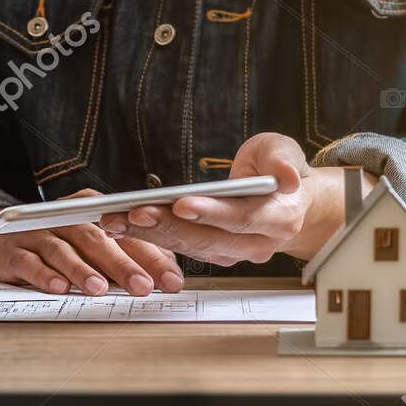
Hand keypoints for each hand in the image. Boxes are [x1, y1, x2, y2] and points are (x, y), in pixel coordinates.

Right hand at [0, 190, 184, 295]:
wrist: (3, 240)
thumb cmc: (60, 243)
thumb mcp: (96, 245)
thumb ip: (132, 254)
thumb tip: (171, 274)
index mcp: (91, 210)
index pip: (127, 232)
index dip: (151, 256)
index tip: (171, 280)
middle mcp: (64, 218)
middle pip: (96, 238)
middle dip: (121, 264)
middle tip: (142, 287)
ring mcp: (37, 233)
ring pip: (62, 249)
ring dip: (81, 269)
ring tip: (98, 288)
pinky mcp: (13, 252)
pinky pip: (29, 262)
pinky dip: (44, 275)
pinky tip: (59, 288)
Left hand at [100, 133, 371, 264]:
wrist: (288, 201)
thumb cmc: (278, 169)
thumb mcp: (283, 151)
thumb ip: (282, 160)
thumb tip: (285, 175)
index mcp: (280, 217)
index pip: (243, 217)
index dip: (212, 213)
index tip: (181, 204)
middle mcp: (258, 243)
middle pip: (209, 239)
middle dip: (168, 227)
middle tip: (133, 214)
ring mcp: (235, 253)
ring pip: (190, 247)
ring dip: (151, 235)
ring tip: (117, 220)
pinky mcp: (215, 254)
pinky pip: (181, 248)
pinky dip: (151, 237)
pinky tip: (123, 225)